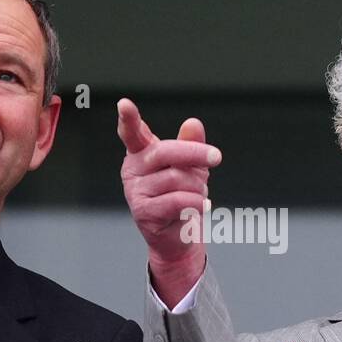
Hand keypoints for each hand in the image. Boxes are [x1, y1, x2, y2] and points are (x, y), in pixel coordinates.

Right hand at [118, 98, 221, 306]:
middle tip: (217, 157)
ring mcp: (135, 191)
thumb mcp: (192, 167)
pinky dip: (196, 203)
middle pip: (165, 152)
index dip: (128, 119)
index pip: (132, 133)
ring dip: (197, 187)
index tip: (124, 104)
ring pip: (177, 179)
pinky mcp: (143, 212)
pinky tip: (204, 206)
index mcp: (141, 153)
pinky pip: (177, 200)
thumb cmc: (183, 195)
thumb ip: (191, 145)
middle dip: (194, 153)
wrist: (178, 237)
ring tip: (199, 197)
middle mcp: (132, 169)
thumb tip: (193, 124)